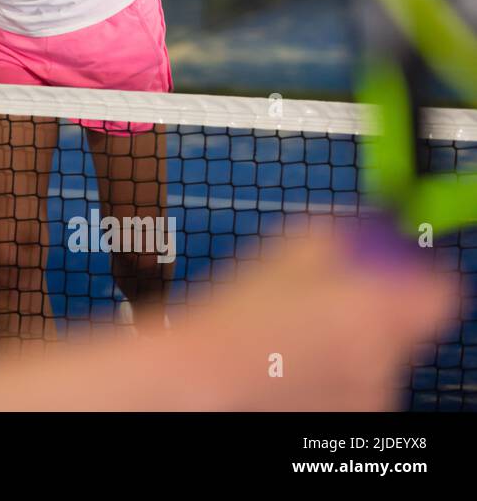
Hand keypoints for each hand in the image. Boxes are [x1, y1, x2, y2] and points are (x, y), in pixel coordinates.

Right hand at [179, 231, 457, 409]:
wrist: (202, 372)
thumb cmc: (236, 314)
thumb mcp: (289, 247)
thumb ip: (344, 234)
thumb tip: (372, 227)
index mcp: (376, 309)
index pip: (441, 291)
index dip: (417, 275)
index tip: (393, 270)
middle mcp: (385, 357)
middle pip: (407, 323)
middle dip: (376, 308)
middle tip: (328, 300)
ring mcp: (370, 394)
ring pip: (383, 357)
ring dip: (354, 344)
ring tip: (297, 337)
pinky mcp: (352, 416)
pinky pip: (361, 386)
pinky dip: (337, 375)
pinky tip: (295, 364)